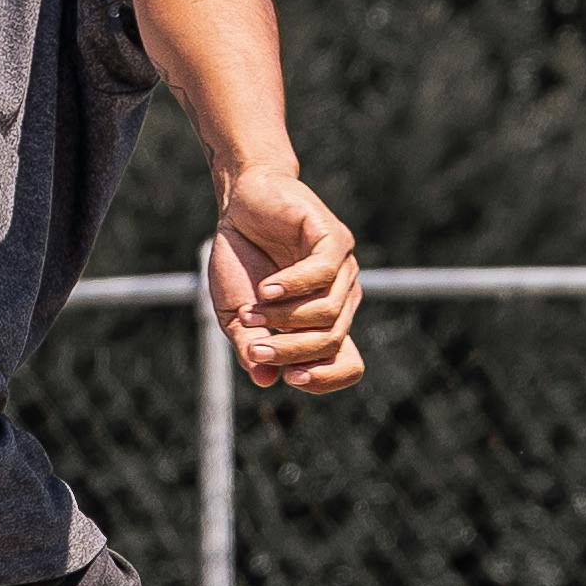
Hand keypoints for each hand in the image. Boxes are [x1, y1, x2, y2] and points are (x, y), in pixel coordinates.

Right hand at [208, 169, 364, 397]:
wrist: (240, 206)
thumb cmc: (241, 261)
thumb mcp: (236, 314)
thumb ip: (250, 346)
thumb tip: (266, 380)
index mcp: (324, 324)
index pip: (349, 365)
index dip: (327, 380)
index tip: (289, 378)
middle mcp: (341, 300)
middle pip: (331, 342)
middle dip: (290, 351)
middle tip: (255, 348)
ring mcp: (342, 270)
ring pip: (328, 313)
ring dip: (284, 318)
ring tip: (254, 309)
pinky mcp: (334, 239)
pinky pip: (323, 273)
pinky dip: (292, 286)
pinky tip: (266, 289)